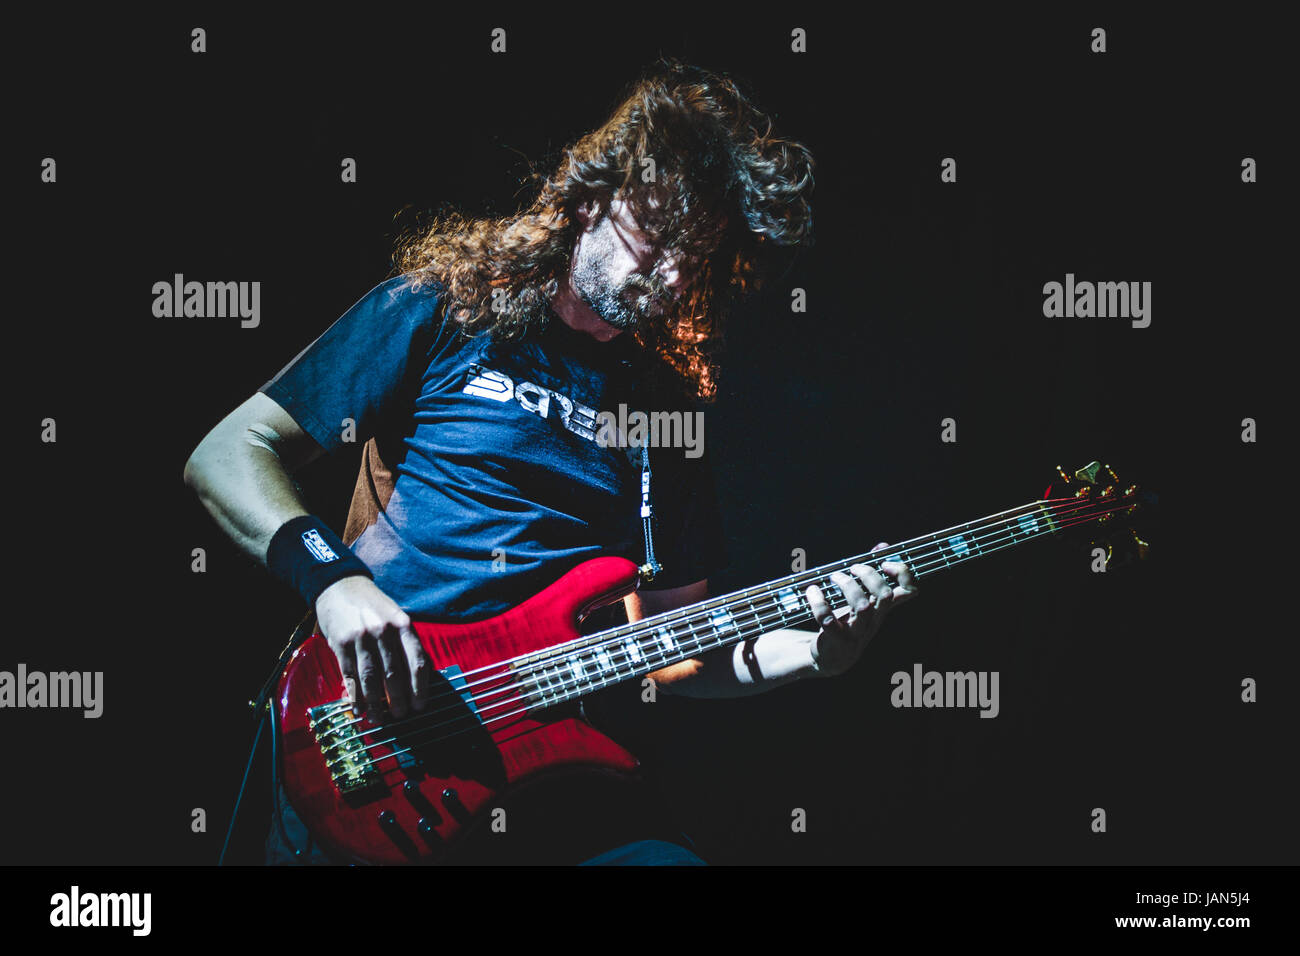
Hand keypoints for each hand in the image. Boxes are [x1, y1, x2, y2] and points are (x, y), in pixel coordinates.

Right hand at [314, 575, 431, 718]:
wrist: (340, 585)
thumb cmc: (373, 605)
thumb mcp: (395, 615)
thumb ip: (405, 643)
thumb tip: (417, 677)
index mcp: (403, 624)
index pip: (417, 661)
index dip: (420, 687)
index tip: (420, 705)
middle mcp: (384, 631)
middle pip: (394, 673)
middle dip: (399, 699)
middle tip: (401, 715)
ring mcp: (361, 637)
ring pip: (371, 678)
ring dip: (376, 703)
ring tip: (379, 718)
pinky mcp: (341, 643)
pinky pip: (350, 675)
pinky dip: (355, 695)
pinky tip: (359, 708)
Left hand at [805, 542, 917, 676]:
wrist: (828, 658)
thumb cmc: (846, 622)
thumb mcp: (861, 599)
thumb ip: (871, 573)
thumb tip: (883, 546)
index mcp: (882, 609)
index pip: (910, 591)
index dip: (903, 572)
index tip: (884, 562)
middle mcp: (874, 621)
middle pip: (885, 595)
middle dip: (869, 575)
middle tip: (852, 568)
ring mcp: (857, 633)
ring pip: (862, 607)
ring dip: (846, 586)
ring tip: (833, 577)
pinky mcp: (837, 640)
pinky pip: (828, 620)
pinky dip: (818, 602)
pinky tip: (812, 591)